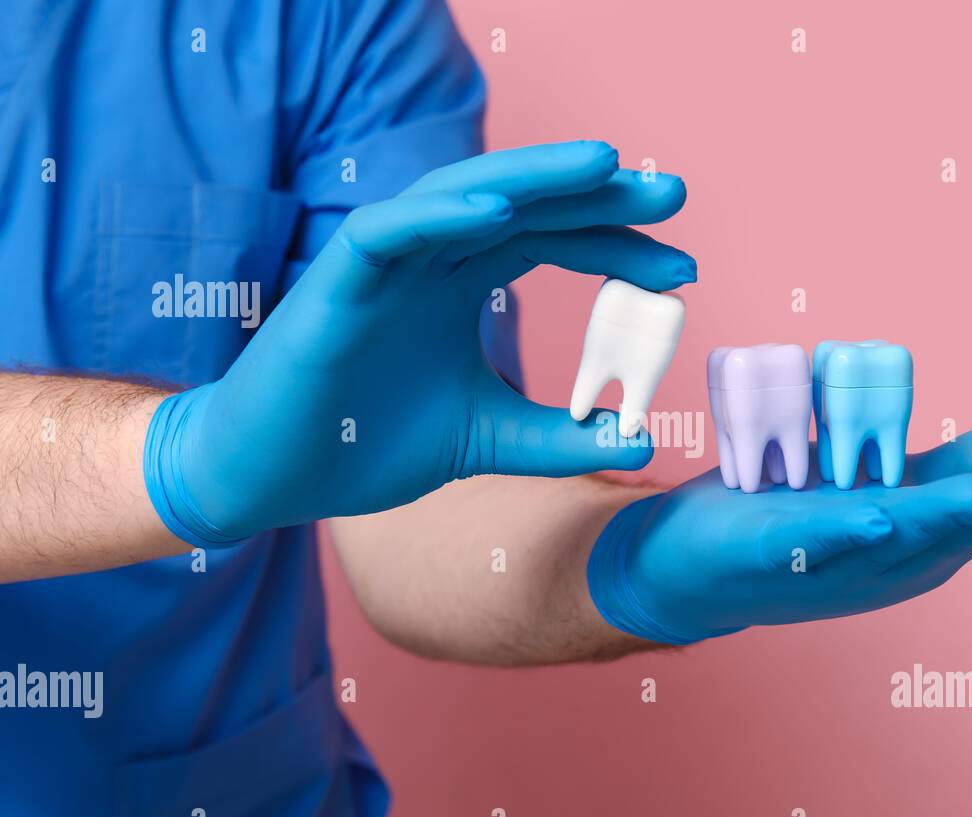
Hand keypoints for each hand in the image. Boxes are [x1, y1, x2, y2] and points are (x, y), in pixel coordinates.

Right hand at [143, 141, 694, 546]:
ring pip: (459, 194)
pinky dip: (437, 217)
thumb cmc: (367, 444)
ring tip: (602, 167)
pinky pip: (385, 232)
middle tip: (672, 194)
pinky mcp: (333, 284)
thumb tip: (645, 439)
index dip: (617, 249)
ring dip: (530, 177)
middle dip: (595, 195)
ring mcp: (381, 265)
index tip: (682, 271)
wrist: (273, 477)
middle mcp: (429, 259)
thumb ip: (559, 437)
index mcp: (461, 283)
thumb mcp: (486, 440)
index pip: (552, 241)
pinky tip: (496, 214)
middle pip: (521, 203)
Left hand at [587, 410, 971, 643]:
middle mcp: (893, 556)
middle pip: (969, 516)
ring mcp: (836, 562)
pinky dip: (844, 531)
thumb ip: (947, 473)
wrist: (686, 570)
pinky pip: (811, 543)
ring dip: (954, 511)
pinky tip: (875, 517)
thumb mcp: (884, 490)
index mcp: (923, 531)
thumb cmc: (791, 518)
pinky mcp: (773, 554)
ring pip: (903, 532)